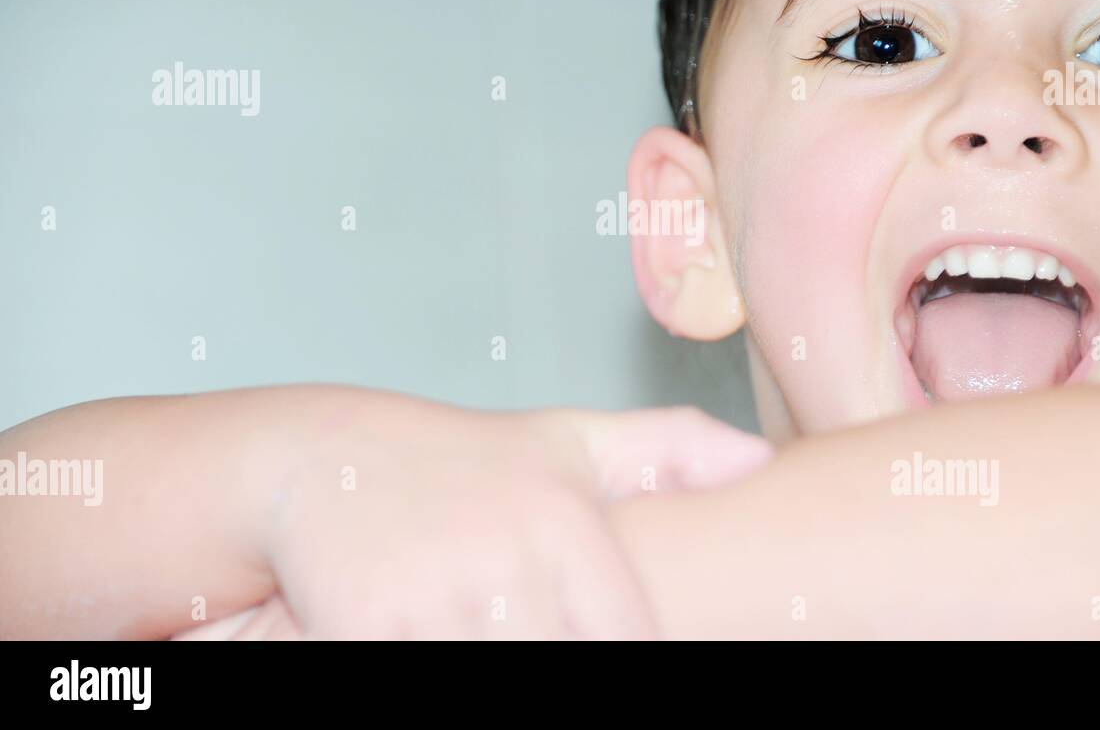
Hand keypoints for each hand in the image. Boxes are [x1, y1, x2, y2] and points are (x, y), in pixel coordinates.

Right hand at [176, 397, 770, 639]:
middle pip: (556, 659)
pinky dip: (421, 658)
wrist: (320, 457)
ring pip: (492, 668)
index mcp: (567, 522)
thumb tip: (762, 459)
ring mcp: (435, 594)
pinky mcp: (365, 622)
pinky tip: (426, 629)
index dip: (617, 649)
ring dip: (482, 651)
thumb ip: (668, 450)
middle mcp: (508, 556)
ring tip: (477, 619)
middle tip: (517, 623)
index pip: (630, 639)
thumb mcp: (568, 443)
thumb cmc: (464, 460)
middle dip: (536, 648)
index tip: (591, 634)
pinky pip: (412, 672)